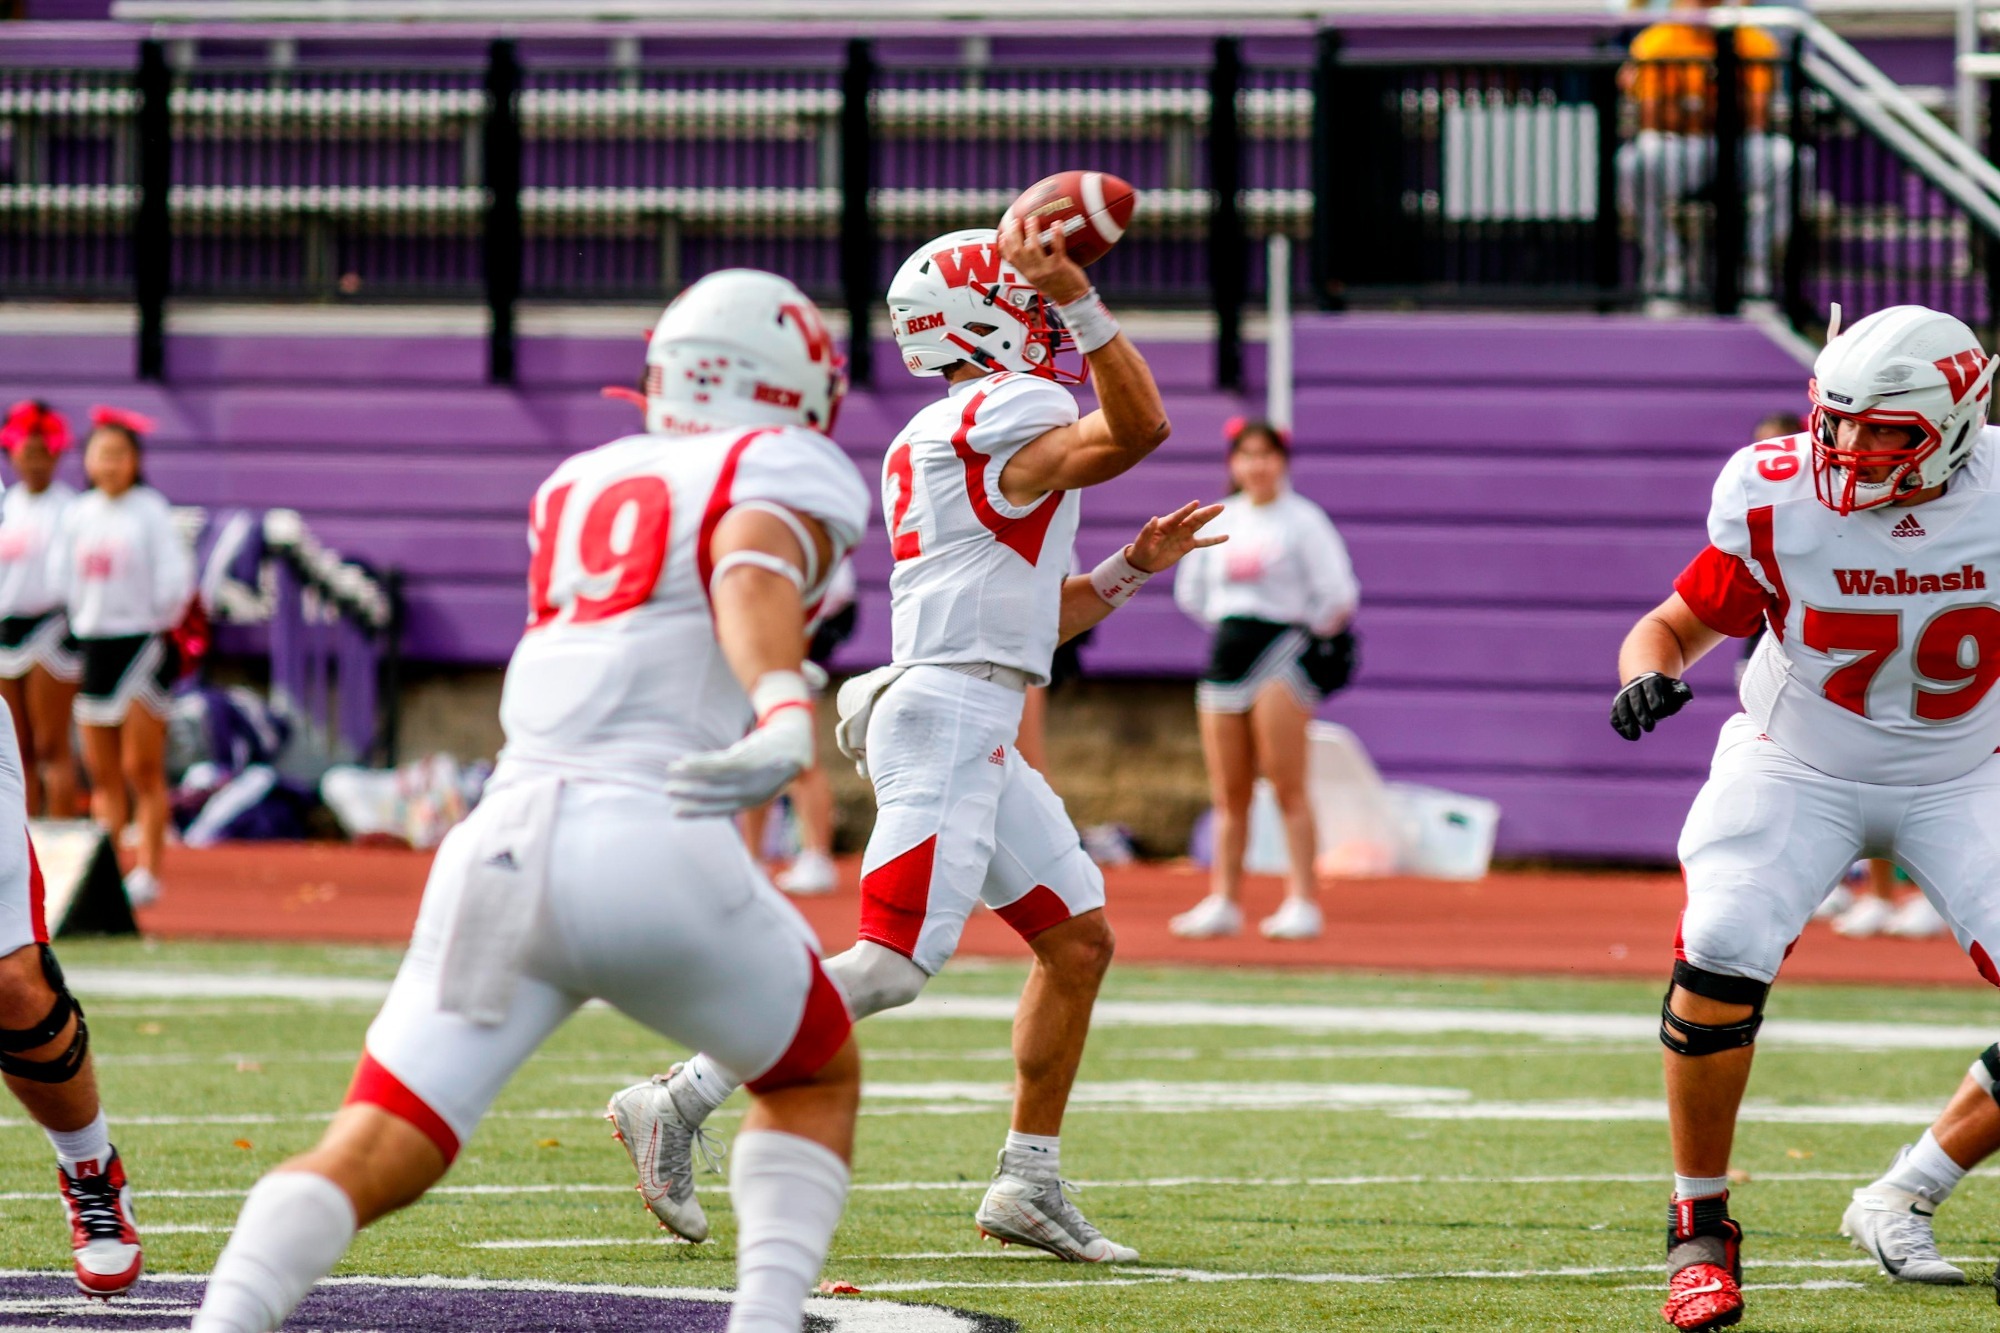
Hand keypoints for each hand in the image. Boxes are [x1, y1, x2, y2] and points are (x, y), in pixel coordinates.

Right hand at [667, 707, 812, 816]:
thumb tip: (707, 790)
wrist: (797, 744)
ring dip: (690, 775)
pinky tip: (685, 761)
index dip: (697, 811)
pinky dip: (700, 762)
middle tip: (668, 793)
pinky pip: (719, 763)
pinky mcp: (749, 759)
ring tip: (671, 772)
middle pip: (715, 796)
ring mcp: (751, 775)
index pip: (720, 809)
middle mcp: (751, 792)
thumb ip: (735, 786)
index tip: (676, 812)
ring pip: (715, 778)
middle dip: (690, 795)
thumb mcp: (756, 779)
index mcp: (752, 800)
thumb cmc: (772, 762)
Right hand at [999, 215, 1089, 305]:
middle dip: (1014, 234)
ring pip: (1033, 248)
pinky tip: (1056, 224)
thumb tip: (1029, 250)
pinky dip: (1056, 235)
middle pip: (1018, 250)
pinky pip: (1056, 248)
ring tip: (1032, 220)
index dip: (1004, 246)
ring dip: (1031, 232)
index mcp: (1027, 275)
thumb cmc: (1058, 288)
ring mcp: (1046, 269)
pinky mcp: (1059, 266)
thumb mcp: (1039, 280)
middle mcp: (1033, 272)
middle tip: (1016, 221)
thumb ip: (1032, 266)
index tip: (1003, 234)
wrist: (1073, 299)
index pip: (1010, 259)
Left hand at [1128, 500, 1226, 573]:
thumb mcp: (1142, 542)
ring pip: (1199, 525)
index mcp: (1166, 524)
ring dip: (1210, 517)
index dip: (1187, 510)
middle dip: (1206, 512)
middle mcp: (1177, 527)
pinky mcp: (1187, 545)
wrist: (1144, 561)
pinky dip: (1214, 540)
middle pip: (1194, 518)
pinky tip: (1226, 537)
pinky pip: (1203, 542)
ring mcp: (1183, 535)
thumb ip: (1148, 530)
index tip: (1197, 503)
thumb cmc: (1141, 550)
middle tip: (1219, 506)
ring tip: (1221, 509)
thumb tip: (1154, 518)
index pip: (1179, 516)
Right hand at [1610, 672, 1693, 740]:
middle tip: (1650, 728)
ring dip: (1627, 722)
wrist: (1645, 680)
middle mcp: (1635, 686)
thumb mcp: (1677, 688)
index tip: (1657, 710)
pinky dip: (1619, 725)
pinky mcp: (1617, 705)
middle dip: (1641, 714)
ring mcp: (1624, 696)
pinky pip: (1615, 715)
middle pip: (1636, 699)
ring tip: (1635, 737)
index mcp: (1651, 680)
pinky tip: (1628, 736)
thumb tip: (1685, 697)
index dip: (1653, 697)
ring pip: (1622, 708)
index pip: (1651, 688)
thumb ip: (1683, 693)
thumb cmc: (1666, 690)